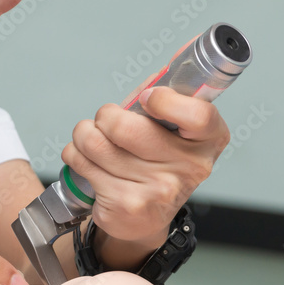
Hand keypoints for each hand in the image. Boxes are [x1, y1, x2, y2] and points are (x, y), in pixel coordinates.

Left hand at [62, 84, 230, 245]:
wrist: (147, 219)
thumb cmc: (159, 163)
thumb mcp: (175, 131)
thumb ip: (168, 97)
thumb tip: (167, 65)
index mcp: (209, 141)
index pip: (198, 116)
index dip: (166, 101)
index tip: (147, 98)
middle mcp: (188, 168)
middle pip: (126, 128)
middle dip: (106, 115)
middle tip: (108, 119)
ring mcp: (156, 190)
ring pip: (95, 143)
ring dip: (84, 133)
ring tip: (92, 138)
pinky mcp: (124, 204)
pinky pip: (81, 163)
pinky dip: (75, 155)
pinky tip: (89, 161)